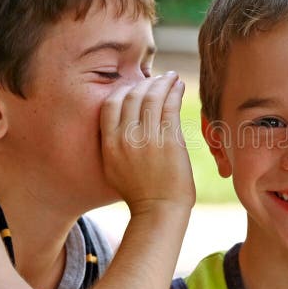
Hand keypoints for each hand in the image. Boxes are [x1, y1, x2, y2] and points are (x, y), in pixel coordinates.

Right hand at [100, 72, 195, 214]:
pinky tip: (178, 86)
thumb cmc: (140, 192)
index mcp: (109, 145)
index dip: (123, 90)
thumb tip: (122, 120)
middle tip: (157, 79)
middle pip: (132, 96)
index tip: (136, 87)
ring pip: (152, 97)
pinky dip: (174, 91)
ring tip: (171, 78)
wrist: (159, 211)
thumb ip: (114, 143)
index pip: (110, 104)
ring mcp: (147, 139)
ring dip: (162, 83)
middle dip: (145, 83)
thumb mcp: (114, 168)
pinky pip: (169, 106)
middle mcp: (125, 139)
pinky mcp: (168, 141)